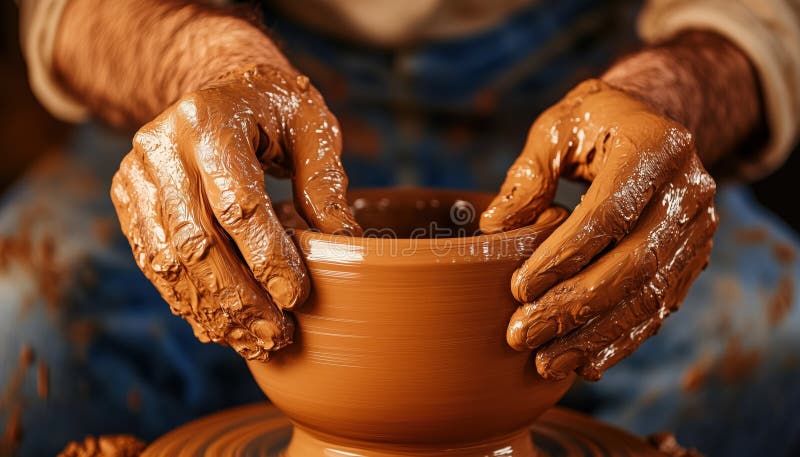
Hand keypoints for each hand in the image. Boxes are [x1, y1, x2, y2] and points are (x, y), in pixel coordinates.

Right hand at [111, 65, 360, 360]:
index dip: (267, 257)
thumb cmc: (272, 107)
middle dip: (239, 298)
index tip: (296, 297)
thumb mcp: (310, 128)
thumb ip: (324, 184)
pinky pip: (154, 262)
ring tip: (254, 341)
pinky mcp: (128, 198)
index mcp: (209, 120)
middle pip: (197, 242)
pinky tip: (221, 326)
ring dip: (213, 310)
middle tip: (277, 335)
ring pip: (170, 261)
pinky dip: (188, 300)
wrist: (216, 89)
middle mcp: (162, 146)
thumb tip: (345, 245)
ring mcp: (137, 174)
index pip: (238, 204)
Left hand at [481, 79, 717, 380]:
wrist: (647, 124)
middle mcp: (690, 190)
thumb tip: (494, 227)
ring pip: (650, 296)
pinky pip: (661, 307)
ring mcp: (698, 228)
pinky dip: (622, 339)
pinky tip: (585, 363)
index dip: (562, 257)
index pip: (608, 214)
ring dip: (595, 335)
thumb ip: (527, 176)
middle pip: (634, 264)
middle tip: (522, 334)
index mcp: (656, 147)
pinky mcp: (694, 257)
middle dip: (574, 306)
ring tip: (545, 362)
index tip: (518, 288)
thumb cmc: (590, 125)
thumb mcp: (554, 131)